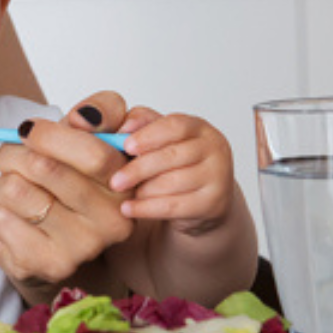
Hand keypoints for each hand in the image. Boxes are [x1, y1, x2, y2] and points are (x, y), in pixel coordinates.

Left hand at [0, 91, 138, 302]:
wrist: (54, 243)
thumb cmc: (70, 182)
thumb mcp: (92, 137)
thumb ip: (101, 112)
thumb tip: (83, 117)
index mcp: (126, 183)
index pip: (93, 154)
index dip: (51, 134)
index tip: (28, 130)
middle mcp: (112, 220)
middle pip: (43, 167)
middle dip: (14, 154)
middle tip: (13, 157)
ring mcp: (82, 247)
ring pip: (15, 190)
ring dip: (3, 183)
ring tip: (16, 191)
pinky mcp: (49, 265)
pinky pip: (2, 219)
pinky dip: (0, 211)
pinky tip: (16, 219)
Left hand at [108, 112, 235, 233]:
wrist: (203, 198)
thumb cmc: (176, 164)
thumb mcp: (161, 138)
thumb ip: (142, 123)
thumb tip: (124, 128)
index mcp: (199, 128)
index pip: (175, 125)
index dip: (148, 135)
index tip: (126, 146)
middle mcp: (214, 149)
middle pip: (172, 156)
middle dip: (139, 169)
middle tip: (114, 181)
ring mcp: (218, 177)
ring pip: (173, 182)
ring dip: (143, 190)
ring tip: (125, 193)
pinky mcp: (213, 203)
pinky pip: (175, 206)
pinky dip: (147, 208)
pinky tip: (128, 209)